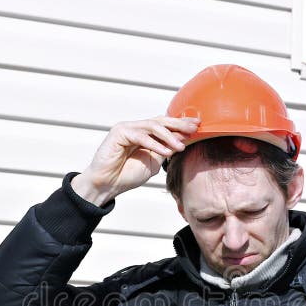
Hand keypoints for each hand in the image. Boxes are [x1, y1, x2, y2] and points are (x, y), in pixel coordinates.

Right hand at [71, 116, 198, 205]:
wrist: (107, 185)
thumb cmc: (127, 175)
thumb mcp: (153, 162)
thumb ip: (165, 150)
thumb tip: (182, 139)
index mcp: (144, 134)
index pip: (164, 124)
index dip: (180, 124)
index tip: (198, 125)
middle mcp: (136, 128)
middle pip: (160, 121)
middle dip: (178, 124)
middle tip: (194, 127)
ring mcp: (127, 128)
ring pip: (152, 126)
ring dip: (169, 136)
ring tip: (181, 146)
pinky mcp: (119, 132)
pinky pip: (141, 135)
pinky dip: (155, 144)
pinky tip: (166, 152)